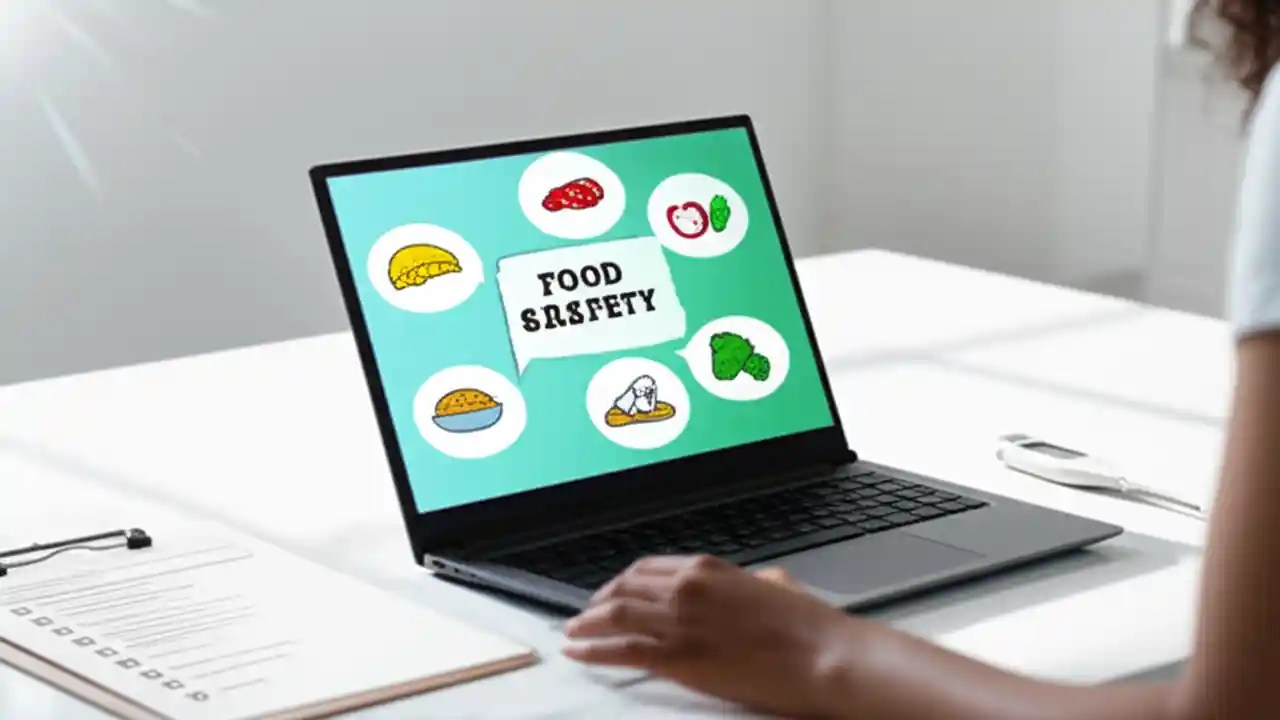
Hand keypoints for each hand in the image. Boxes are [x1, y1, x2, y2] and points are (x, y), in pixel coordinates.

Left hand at [563, 555, 857, 717]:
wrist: (824, 656)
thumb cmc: (808, 627)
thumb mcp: (775, 586)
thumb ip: (750, 583)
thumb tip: (750, 586)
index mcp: (707, 568)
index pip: (646, 570)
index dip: (620, 583)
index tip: (610, 595)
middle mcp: (687, 588)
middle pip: (623, 589)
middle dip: (597, 602)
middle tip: (584, 615)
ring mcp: (681, 622)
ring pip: (614, 616)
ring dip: (586, 624)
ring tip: (571, 634)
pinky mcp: (680, 657)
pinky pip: (623, 650)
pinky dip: (593, 650)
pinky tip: (577, 653)